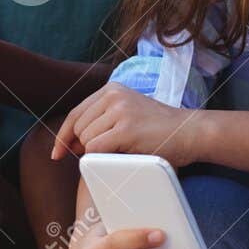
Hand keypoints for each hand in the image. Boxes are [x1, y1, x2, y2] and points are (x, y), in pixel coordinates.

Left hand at [52, 83, 210, 164]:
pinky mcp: (126, 129)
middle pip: (78, 128)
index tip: (57, 153)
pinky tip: (117, 158)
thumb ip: (101, 121)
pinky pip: (96, 149)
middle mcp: (113, 95)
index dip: (63, 136)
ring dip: (96, 154)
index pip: (75, 114)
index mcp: (111, 90)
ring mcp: (120, 110)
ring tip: (119, 153)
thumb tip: (71, 143)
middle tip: (98, 157)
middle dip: (81, 147)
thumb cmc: (160, 130)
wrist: (191, 132)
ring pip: (86, 139)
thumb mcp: (128, 114)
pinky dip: (99, 159)